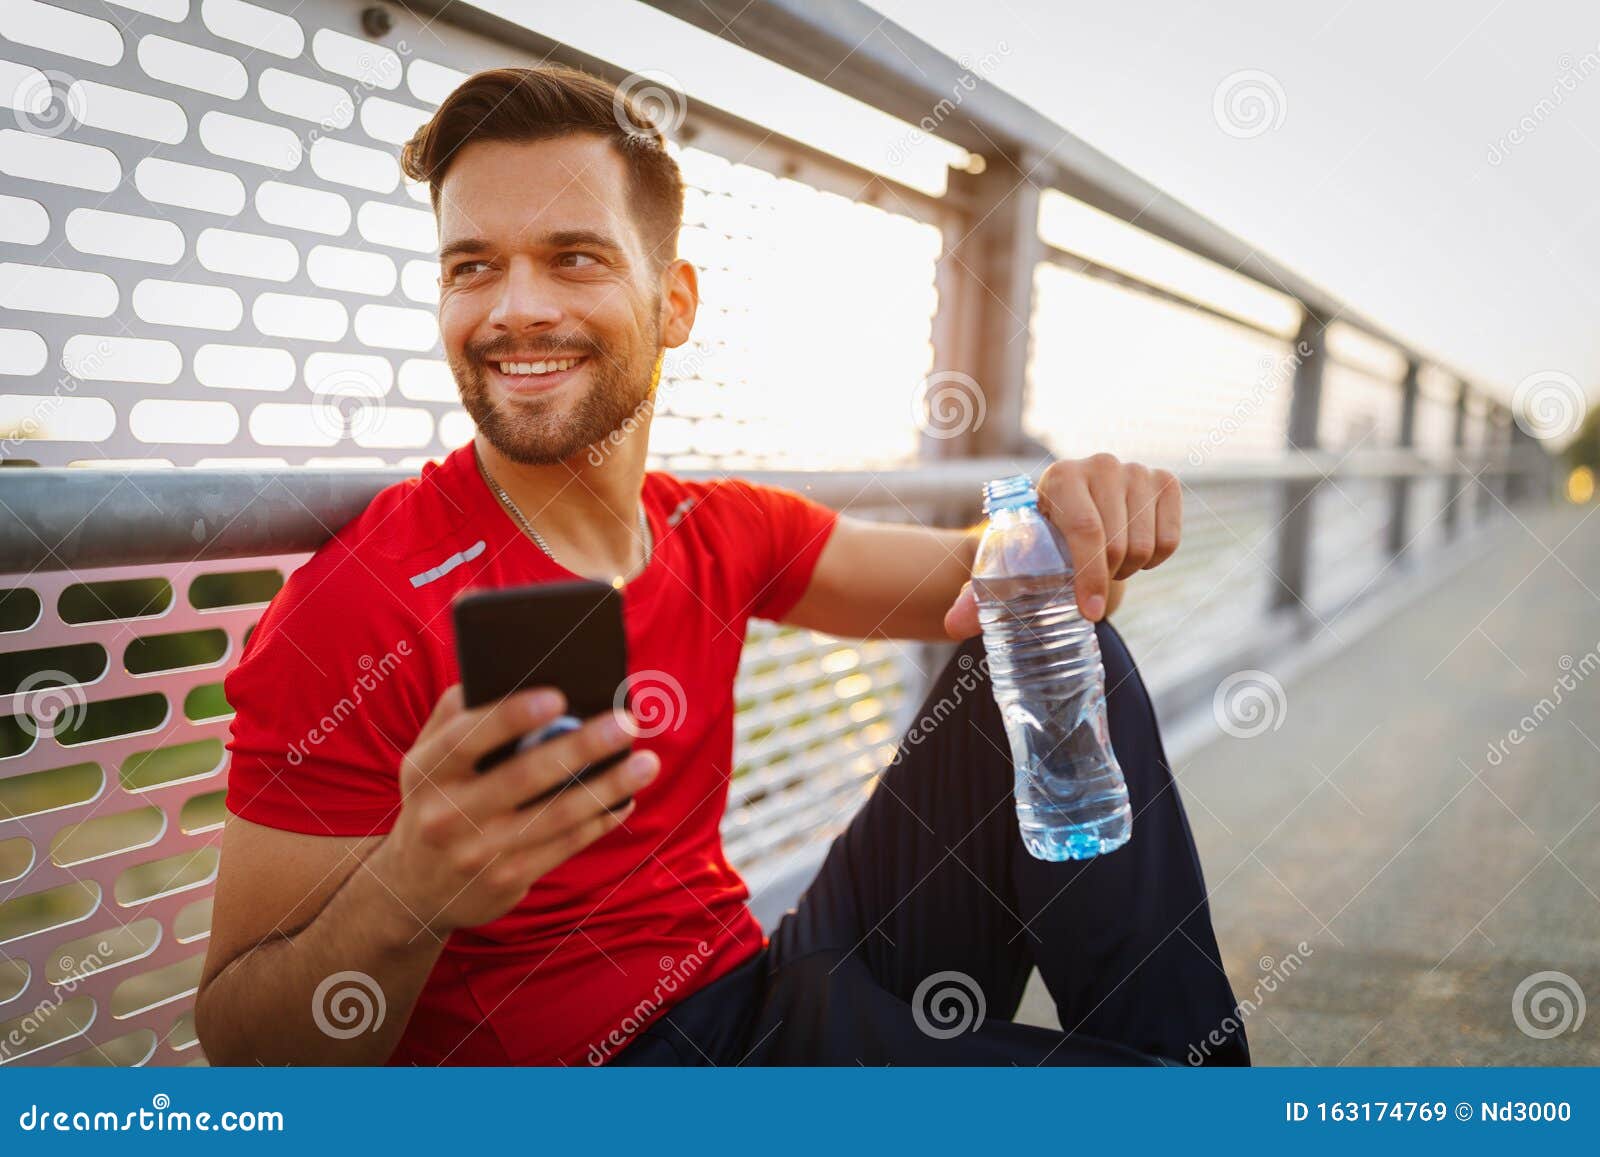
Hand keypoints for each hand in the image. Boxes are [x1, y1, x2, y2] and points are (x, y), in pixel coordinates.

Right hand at [367, 685, 658, 936]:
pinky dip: (599, 820)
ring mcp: (477, 852)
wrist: (414, 887)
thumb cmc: (436, 797)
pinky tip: (625, 799)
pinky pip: (563, 846)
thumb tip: (514, 671)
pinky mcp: (505, 880)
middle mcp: (447, 813)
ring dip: (607, 787)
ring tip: (647, 762)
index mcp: (427, 769)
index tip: (559, 695)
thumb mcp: (428, 757)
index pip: (468, 736)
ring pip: (554, 816)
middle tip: (627, 722)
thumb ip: (457, 713)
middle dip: (581, 747)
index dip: (512, 715)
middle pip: (523, 776)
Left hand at [944, 454, 1181, 636]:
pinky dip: (1152, 560)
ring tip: (1103, 566)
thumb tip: (954, 625)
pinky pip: (1169, 541)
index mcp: (1060, 477)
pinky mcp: (1164, 482)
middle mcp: (1100, 465)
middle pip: (1118, 544)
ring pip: (1145, 545)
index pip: (1086, 531)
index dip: (1089, 576)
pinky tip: (1129, 553)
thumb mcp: (1005, 570)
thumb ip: (976, 598)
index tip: (1087, 612)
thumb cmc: (1034, 549)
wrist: (1066, 527)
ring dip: (1126, 569)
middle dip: (1104, 578)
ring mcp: (1136, 470)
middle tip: (1083, 586)